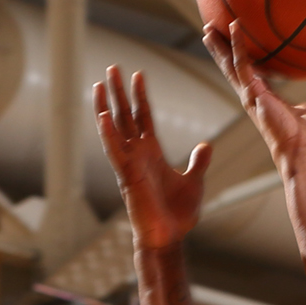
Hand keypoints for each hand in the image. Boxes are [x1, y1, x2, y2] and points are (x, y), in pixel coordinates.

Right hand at [95, 66, 211, 250]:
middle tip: (112, 67)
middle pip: (125, 116)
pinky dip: (108, 134)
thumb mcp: (194, 181)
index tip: (138, 74)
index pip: (143, 117)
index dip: (140, 96)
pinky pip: (114, 151)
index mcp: (152, 153)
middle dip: (119, 92)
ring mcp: (129, 163)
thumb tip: (206, 145)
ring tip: (99, 83)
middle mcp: (137, 154)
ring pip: (114, 129)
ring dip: (106, 106)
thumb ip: (198, 162)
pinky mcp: (126, 176)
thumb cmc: (177, 214)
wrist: (169, 237)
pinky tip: (102, 116)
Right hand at [202, 21, 305, 165]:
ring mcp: (250, 94)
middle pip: (231, 67)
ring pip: (230, 64)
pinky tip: (234, 27)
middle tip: (209, 30)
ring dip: (219, 45)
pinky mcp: (252, 93)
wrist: (302, 150)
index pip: (248, 72)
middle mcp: (253, 95)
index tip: (234, 45)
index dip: (240, 58)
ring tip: (208, 27)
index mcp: (265, 97)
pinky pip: (242, 64)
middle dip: (219, 49)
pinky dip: (237, 45)